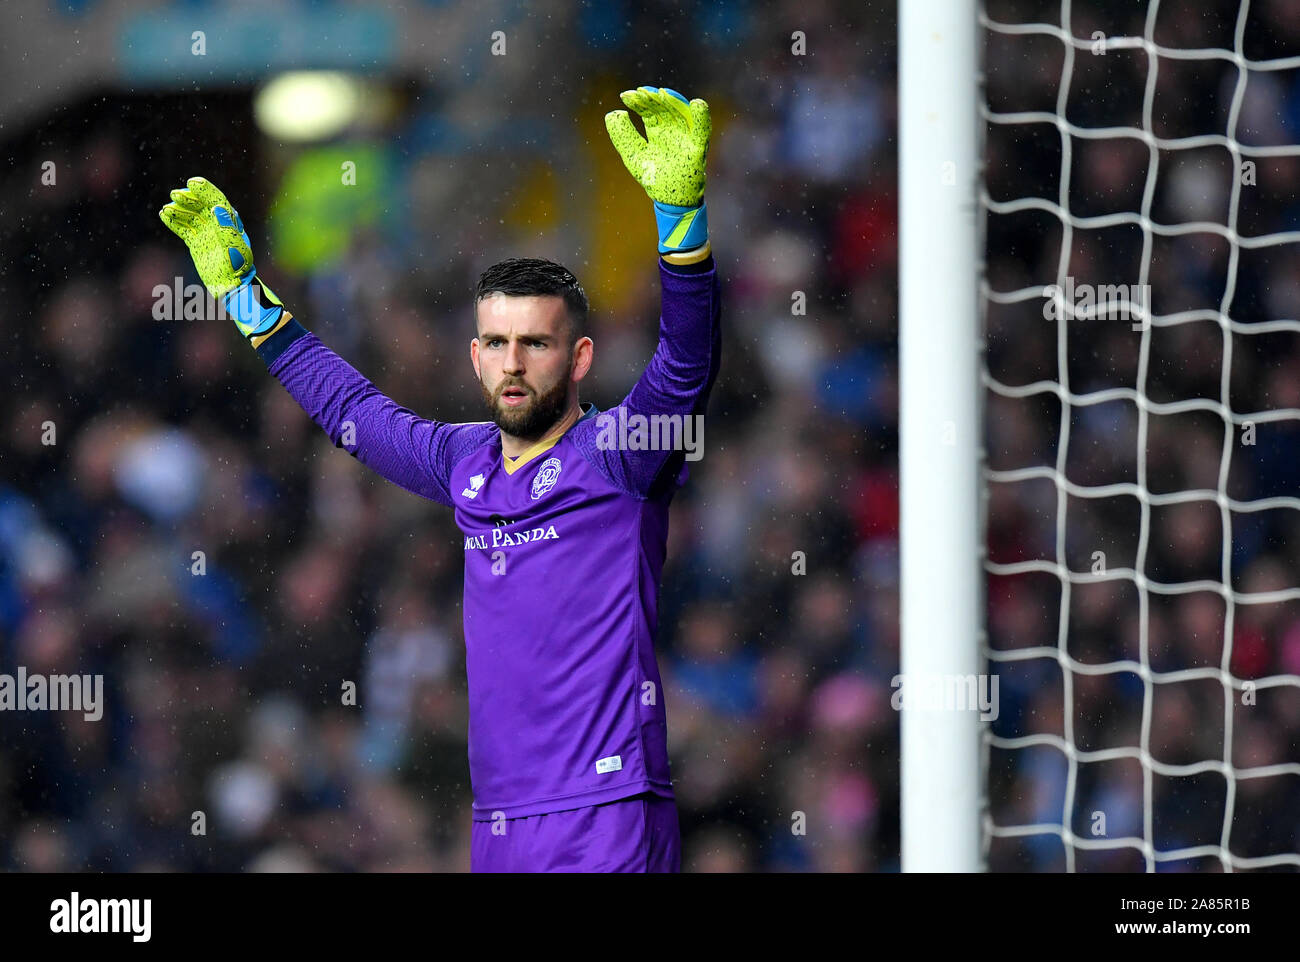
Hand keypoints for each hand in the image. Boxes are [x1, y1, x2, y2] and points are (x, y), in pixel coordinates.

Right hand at [159, 177, 284, 339]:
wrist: (231, 286)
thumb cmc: (237, 267)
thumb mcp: (235, 246)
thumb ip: (226, 227)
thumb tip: (218, 207)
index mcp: (230, 222)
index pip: (217, 200)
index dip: (205, 190)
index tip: (192, 182)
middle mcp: (218, 225)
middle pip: (201, 206)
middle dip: (188, 198)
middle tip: (175, 195)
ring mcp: (206, 234)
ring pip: (190, 216)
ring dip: (178, 210)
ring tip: (167, 209)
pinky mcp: (197, 244)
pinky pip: (183, 229)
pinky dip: (174, 222)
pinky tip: (164, 215)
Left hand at [605, 86, 711, 253]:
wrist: (670, 201)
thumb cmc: (654, 178)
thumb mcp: (633, 156)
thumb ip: (622, 136)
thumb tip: (613, 113)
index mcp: (657, 130)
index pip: (648, 109)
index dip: (638, 101)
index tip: (626, 96)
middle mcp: (672, 129)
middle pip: (664, 108)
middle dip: (653, 99)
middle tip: (641, 93)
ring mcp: (685, 137)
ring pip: (681, 114)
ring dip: (673, 102)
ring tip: (662, 95)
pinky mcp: (697, 149)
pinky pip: (702, 131)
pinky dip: (701, 118)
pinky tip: (697, 104)